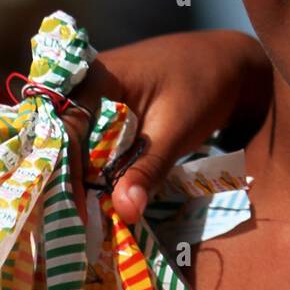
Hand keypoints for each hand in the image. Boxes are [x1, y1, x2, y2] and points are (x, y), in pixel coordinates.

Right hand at [61, 30, 271, 225]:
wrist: (227, 64)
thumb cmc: (203, 86)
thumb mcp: (177, 130)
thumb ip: (148, 169)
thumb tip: (124, 212)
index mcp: (97, 77)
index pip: (65, 133)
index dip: (65, 175)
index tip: (74, 217)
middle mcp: (85, 83)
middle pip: (62, 140)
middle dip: (67, 181)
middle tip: (73, 226)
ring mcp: (93, 96)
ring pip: (74, 145)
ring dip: (80, 178)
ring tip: (80, 220)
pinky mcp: (105, 110)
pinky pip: (90, 142)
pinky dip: (96, 168)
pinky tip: (98, 198)